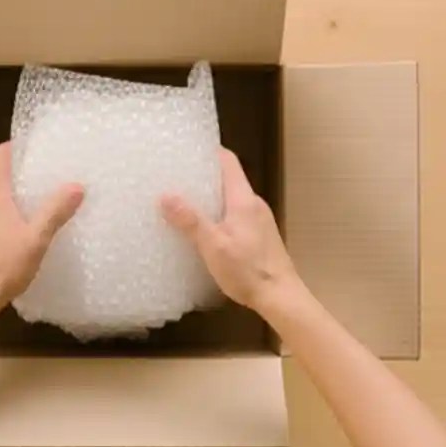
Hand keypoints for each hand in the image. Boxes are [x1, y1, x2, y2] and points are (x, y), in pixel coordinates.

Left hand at [0, 142, 84, 310]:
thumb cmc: (2, 266)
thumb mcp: (36, 239)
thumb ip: (55, 211)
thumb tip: (76, 186)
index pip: (0, 156)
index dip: (16, 145)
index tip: (38, 145)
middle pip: (2, 175)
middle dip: (26, 170)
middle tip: (54, 172)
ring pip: (2, 196)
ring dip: (22, 194)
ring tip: (49, 198)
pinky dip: (15, 212)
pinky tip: (33, 227)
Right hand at [160, 148, 298, 312]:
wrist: (280, 297)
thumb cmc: (247, 271)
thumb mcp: (213, 246)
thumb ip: (190, 220)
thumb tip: (165, 195)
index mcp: (243, 200)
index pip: (228, 162)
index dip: (209, 151)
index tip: (186, 149)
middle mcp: (254, 204)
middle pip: (229, 178)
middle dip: (204, 175)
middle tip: (176, 176)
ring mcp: (259, 220)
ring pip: (231, 198)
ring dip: (210, 196)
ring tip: (184, 200)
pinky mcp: (259, 235)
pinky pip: (236, 214)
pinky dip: (218, 213)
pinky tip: (203, 227)